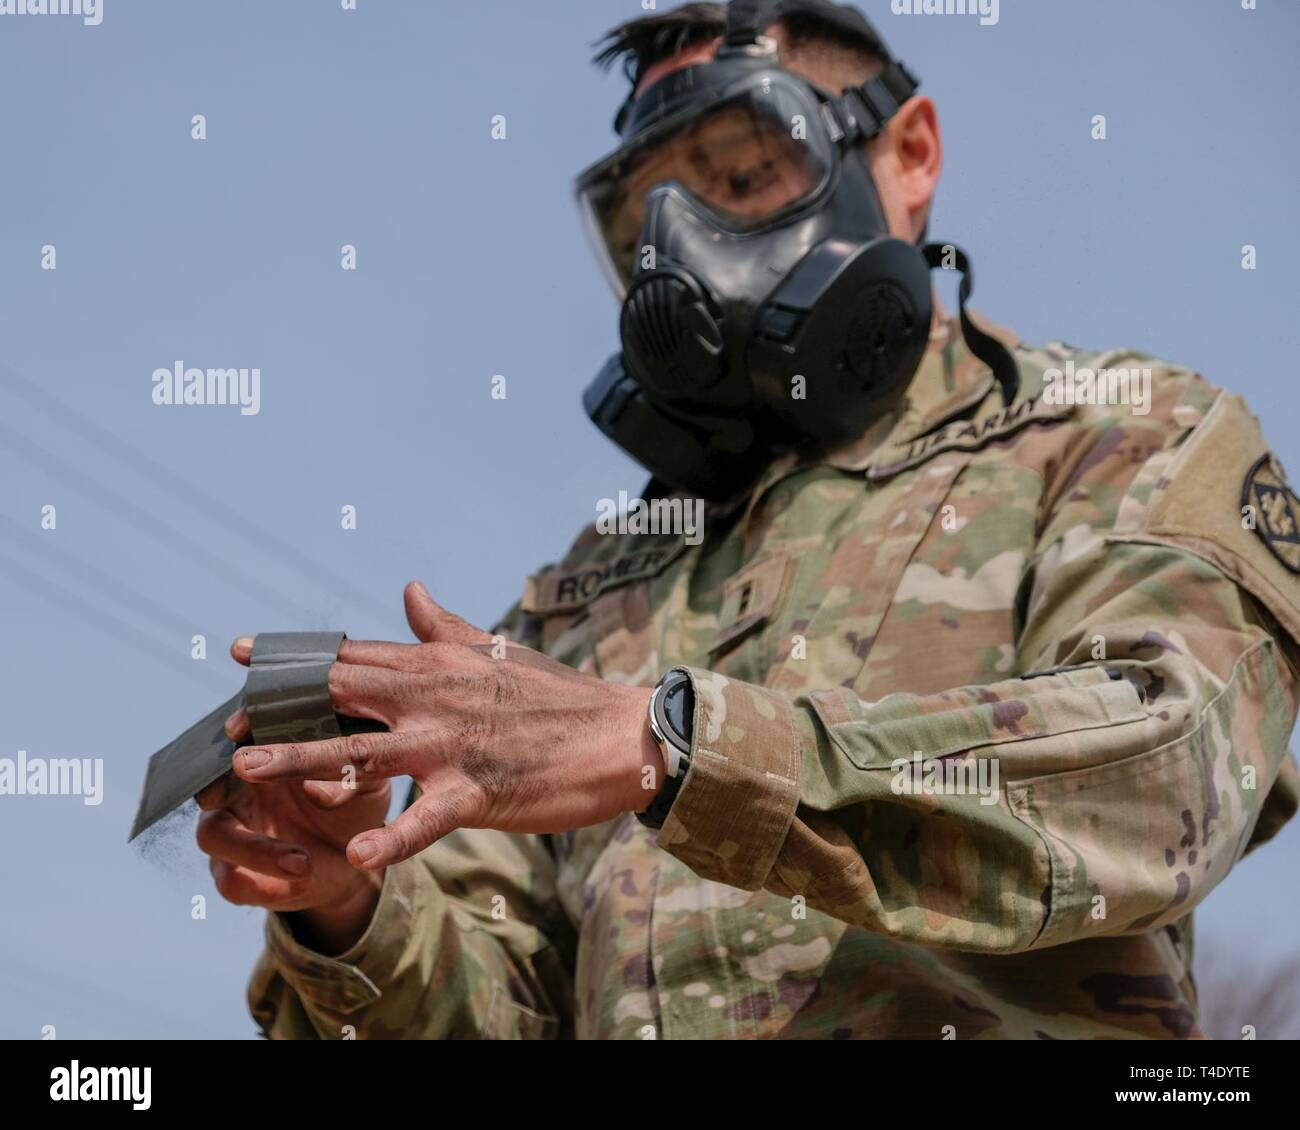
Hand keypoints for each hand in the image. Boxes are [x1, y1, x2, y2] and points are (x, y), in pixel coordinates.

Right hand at [195, 691, 390, 952]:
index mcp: (267, 758)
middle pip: (209, 784)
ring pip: (214, 835)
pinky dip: (263, 885)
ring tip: (303, 862)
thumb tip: (315, 787)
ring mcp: (233, 833)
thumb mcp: (368, 786)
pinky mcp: (238, 876)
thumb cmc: (358, 803)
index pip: (240, 738)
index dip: (237, 731)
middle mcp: (239, 791)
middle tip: (238, 788)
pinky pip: (234, 881)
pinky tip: (300, 883)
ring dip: (254, 849)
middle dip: (218, 786)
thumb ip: (349, 779)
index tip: (240, 731)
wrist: (361, 859)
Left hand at [230, 581, 663, 870]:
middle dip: (280, 708)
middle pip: (342, 698)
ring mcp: (450, 746)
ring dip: (303, 759)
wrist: (616, 735)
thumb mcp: (495, 651)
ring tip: (249, 770)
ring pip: (362, 753)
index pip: (354, 657)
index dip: (296, 658)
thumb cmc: (555, 695)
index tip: (242, 654)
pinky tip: (357, 856)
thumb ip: (442, 626)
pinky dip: (393, 838)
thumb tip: (409, 591)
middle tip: (227, 721)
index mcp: (436, 665)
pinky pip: (425, 820)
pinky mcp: (475, 792)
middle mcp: (433, 699)